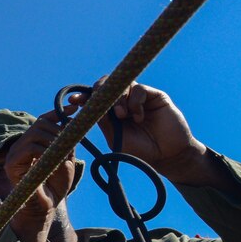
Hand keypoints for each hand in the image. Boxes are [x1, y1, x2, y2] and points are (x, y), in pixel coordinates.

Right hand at [0, 111, 76, 241]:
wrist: (45, 208)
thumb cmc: (55, 187)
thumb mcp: (66, 160)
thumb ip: (66, 143)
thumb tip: (71, 121)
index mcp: (33, 143)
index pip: (42, 121)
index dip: (57, 114)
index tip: (73, 110)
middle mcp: (21, 146)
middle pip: (39, 124)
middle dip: (58, 130)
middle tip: (68, 143)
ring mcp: (14, 154)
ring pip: (35, 133)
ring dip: (53, 141)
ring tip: (62, 155)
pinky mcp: (12, 165)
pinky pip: (30, 148)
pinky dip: (45, 151)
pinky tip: (53, 161)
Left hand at [83, 79, 209, 182]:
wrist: (167, 156)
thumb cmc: (141, 151)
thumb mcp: (116, 138)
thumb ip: (104, 122)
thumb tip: (90, 105)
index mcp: (111, 113)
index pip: (95, 98)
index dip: (84, 97)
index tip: (73, 101)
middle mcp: (124, 102)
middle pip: (106, 85)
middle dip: (100, 91)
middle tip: (101, 103)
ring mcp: (139, 98)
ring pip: (122, 85)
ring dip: (118, 99)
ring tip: (122, 115)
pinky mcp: (154, 95)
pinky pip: (138, 89)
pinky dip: (135, 102)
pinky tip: (138, 117)